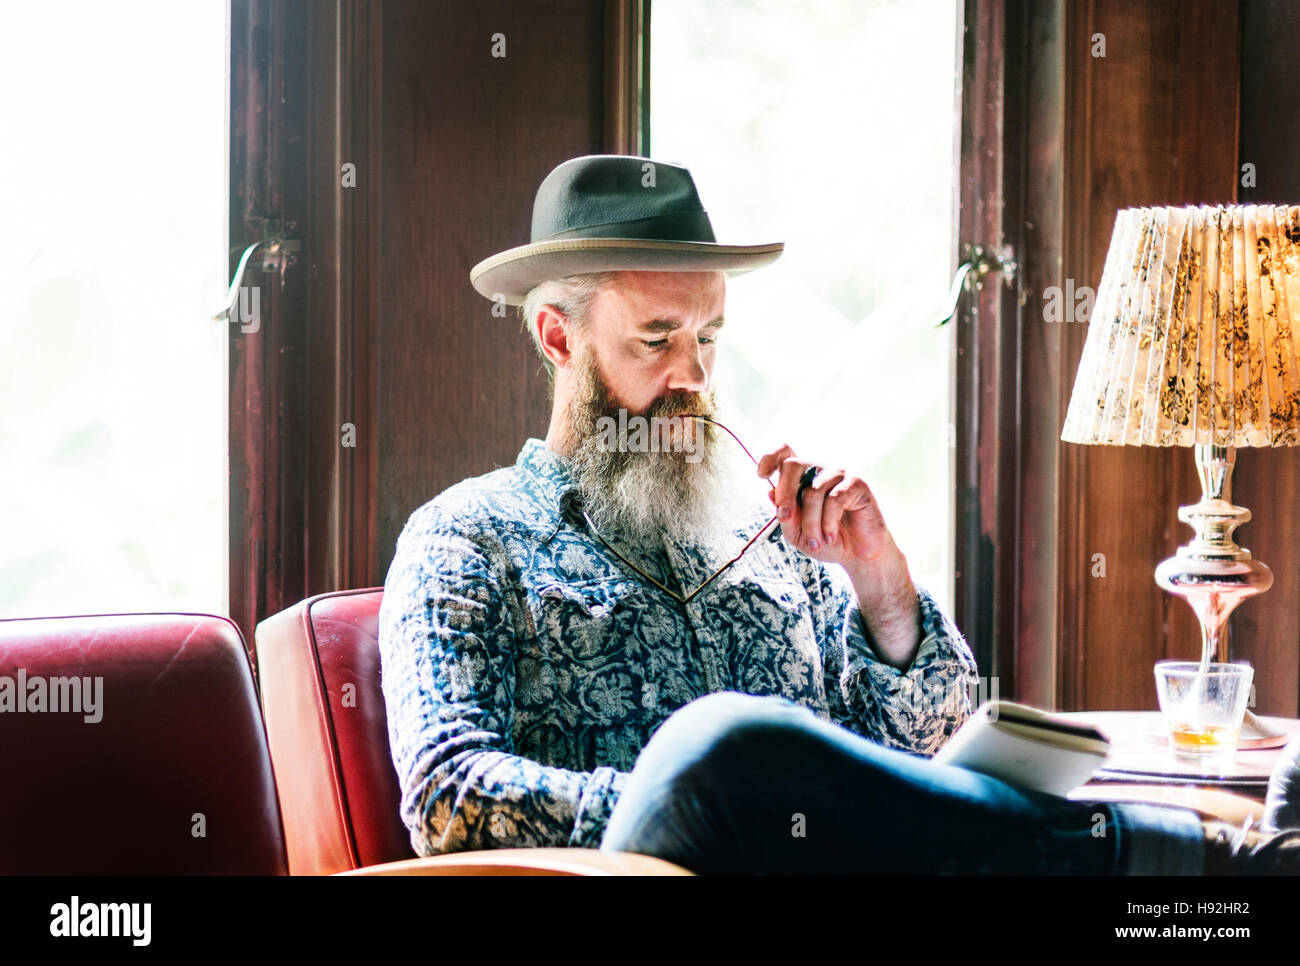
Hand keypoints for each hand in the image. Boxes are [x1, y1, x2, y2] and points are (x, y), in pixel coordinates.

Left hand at [754, 444, 898, 577]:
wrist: (857, 555)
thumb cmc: (826, 541)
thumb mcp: (797, 533)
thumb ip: (785, 515)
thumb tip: (770, 493)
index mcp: (802, 478)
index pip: (784, 453)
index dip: (770, 458)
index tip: (761, 475)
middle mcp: (819, 470)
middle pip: (793, 465)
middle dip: (785, 494)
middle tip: (785, 518)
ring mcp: (839, 474)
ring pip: (813, 490)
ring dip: (810, 522)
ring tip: (815, 542)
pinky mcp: (857, 484)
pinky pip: (834, 499)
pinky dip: (828, 523)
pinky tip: (830, 537)